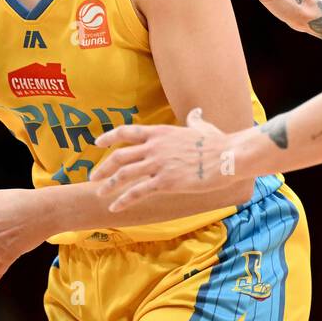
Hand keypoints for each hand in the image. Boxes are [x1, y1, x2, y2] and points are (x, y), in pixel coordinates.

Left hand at [90, 109, 239, 210]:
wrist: (228, 156)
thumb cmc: (217, 142)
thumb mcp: (201, 126)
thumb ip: (193, 120)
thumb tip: (195, 113)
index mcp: (160, 132)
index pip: (126, 132)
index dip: (109, 137)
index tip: (97, 143)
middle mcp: (154, 146)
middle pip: (120, 156)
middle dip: (104, 168)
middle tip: (93, 178)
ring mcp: (158, 164)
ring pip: (124, 174)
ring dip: (109, 185)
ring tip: (100, 194)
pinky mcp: (165, 181)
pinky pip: (138, 192)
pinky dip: (124, 200)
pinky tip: (116, 207)